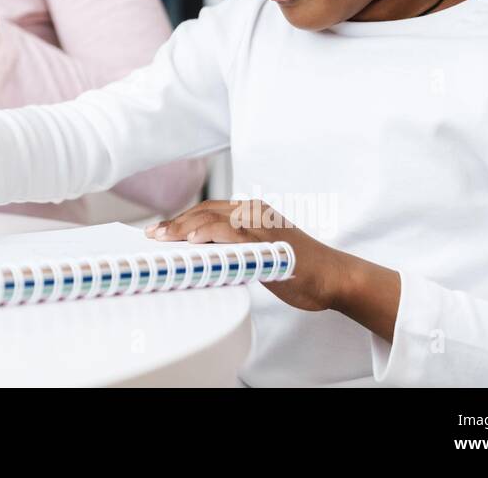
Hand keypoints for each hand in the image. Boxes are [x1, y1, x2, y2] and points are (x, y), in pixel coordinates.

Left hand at [145, 199, 352, 312]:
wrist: (334, 276)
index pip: (208, 210)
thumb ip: (235, 250)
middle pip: (206, 211)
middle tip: (153, 234)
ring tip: (164, 237)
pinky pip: (234, 234)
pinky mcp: (269, 242)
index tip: (160, 230)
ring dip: (186, 227)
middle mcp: (255, 213)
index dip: (182, 219)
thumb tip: (204, 257)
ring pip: (215, 218)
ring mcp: (262, 225)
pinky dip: (211, 235)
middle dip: (176, 222)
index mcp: (252, 212)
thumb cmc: (299, 268)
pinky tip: (194, 242)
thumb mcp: (260, 253)